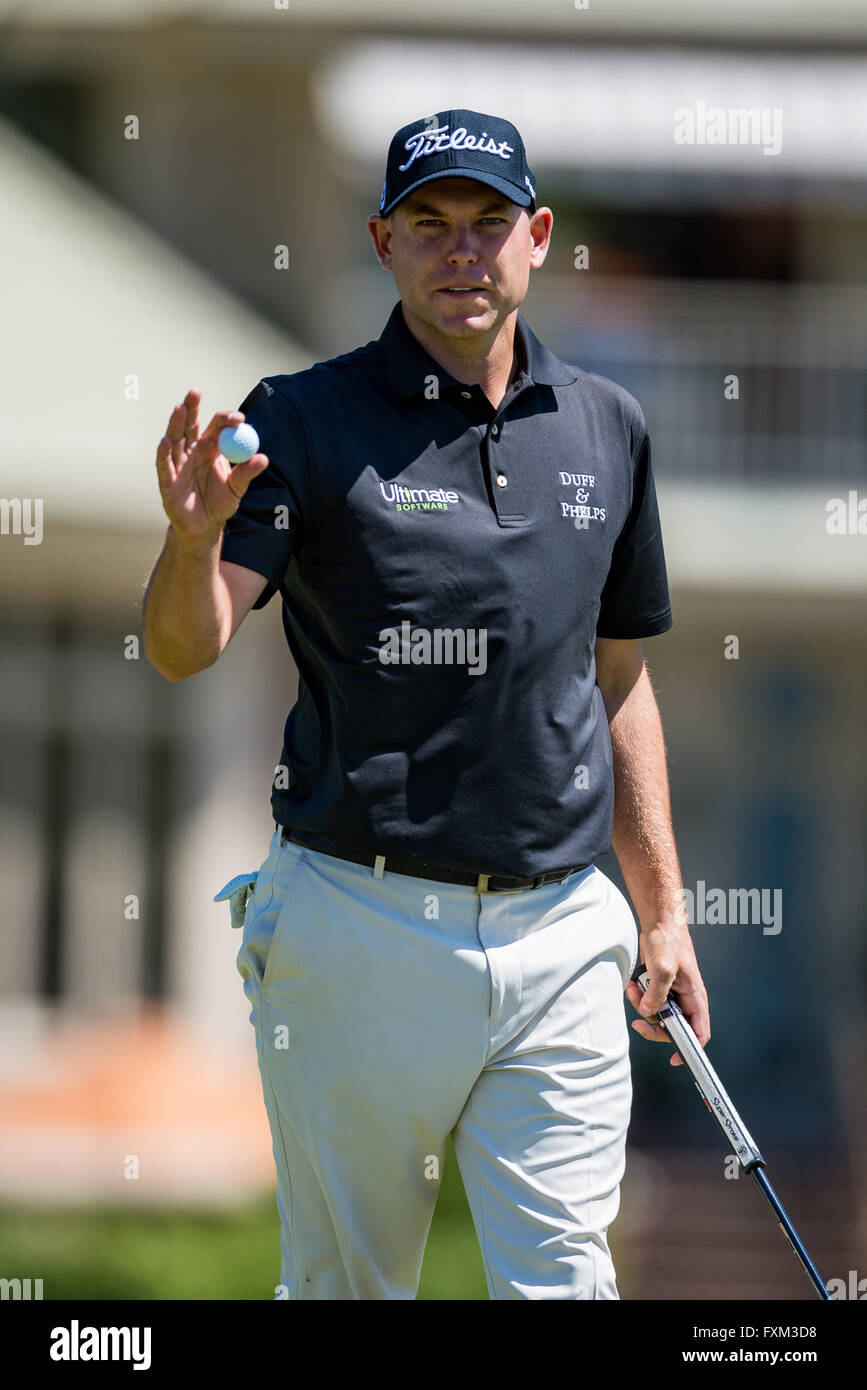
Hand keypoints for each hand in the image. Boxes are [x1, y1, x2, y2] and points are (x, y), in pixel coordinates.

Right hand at [155, 388, 268, 540]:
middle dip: (191, 408)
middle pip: (190, 425)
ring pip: (175, 439)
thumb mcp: (237, 488)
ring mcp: (177, 463)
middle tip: (195, 391)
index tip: (238, 419)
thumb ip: (247, 473)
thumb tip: (263, 458)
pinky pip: (164, 465)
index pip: (216, 426)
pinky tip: (165, 441)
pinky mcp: (167, 480)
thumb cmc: (221, 503)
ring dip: (176, 424)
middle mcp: (191, 450)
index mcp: (210, 447)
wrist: (204, 527)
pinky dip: (164, 453)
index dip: (225, 420)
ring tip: (180, 408)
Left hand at [624, 927, 709, 1066]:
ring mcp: (673, 993)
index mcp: (695, 997)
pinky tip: (634, 983)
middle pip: (672, 1027)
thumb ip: (657, 994)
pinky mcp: (660, 987)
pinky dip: (639, 995)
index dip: (690, 1049)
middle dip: (653, 1024)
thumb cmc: (669, 941)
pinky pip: (648, 1001)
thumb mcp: (663, 968)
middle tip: (639, 1021)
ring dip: (642, 1005)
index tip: (674, 1058)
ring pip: (657, 1013)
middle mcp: (686, 999)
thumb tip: (650, 1012)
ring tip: (635, 989)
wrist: (659, 923)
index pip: (700, 1032)